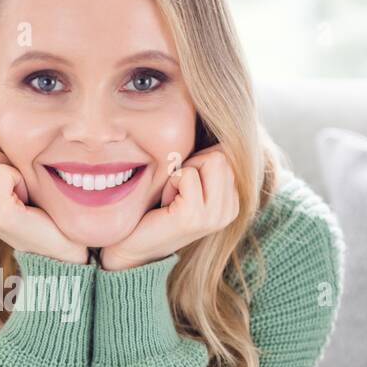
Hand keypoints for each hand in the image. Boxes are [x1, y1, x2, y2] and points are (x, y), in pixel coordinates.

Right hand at [0, 136, 88, 264]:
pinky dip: (20, 180)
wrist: (60, 247)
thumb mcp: (9, 179)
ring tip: (22, 193)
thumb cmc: (39, 207)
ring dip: (12, 168)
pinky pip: (2, 171)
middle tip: (18, 187)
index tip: (11, 179)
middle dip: (3, 158)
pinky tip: (26, 201)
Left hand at [99, 143, 239, 270]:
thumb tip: (216, 120)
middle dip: (191, 165)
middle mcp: (231, 210)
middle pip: (221, 155)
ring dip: (181, 174)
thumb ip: (206, 161)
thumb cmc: (157, 208)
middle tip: (176, 192)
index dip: (199, 161)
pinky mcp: (195, 217)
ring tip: (172, 198)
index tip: (183, 186)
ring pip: (210, 161)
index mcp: (234, 201)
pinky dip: (171, 183)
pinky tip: (165, 205)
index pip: (228, 153)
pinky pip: (187, 175)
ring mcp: (216, 216)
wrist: (132, 246)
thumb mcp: (187, 181)